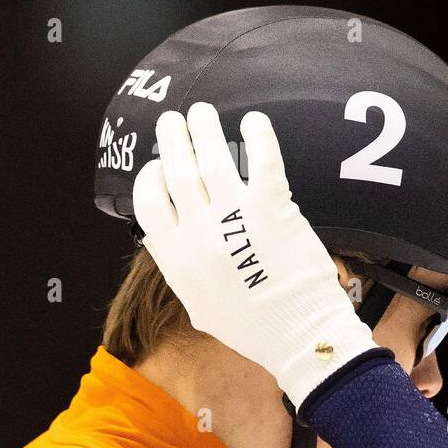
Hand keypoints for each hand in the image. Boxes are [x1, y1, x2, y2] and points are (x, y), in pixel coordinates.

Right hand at [132, 101, 376, 409]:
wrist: (300, 336)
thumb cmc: (252, 325)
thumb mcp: (197, 304)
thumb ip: (175, 267)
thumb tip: (155, 234)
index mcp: (177, 259)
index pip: (147, 204)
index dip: (149, 177)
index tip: (157, 165)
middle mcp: (200, 236)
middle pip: (176, 172)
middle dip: (172, 140)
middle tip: (174, 120)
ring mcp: (235, 220)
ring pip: (212, 159)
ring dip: (205, 129)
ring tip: (203, 112)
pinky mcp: (272, 210)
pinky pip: (262, 161)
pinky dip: (258, 136)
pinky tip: (254, 121)